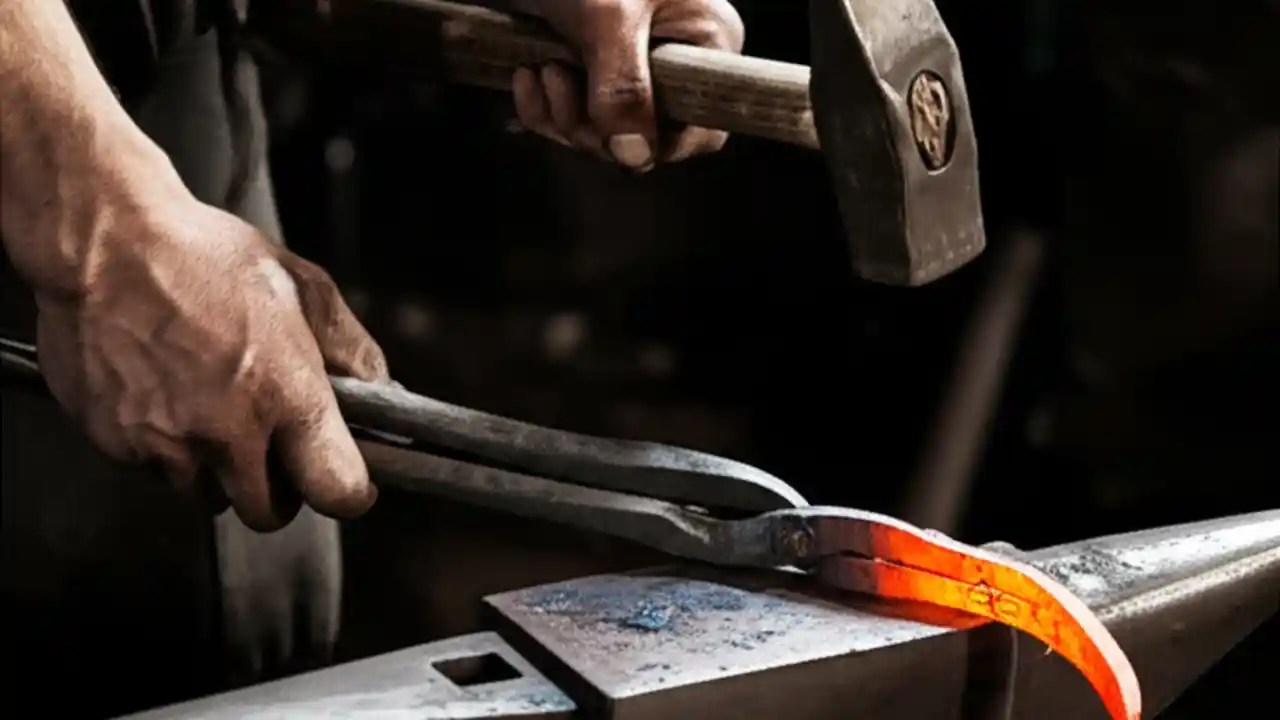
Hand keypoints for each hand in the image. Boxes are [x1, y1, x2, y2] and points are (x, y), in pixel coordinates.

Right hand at [32, 191, 387, 531]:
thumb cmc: (202, 255)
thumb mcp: (302, 286)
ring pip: (206, 496)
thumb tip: (379, 390)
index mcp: (285, 395)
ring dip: (217, 471)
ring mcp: (167, 444)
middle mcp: (228, 432)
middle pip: (267, 514)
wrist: (101, 241)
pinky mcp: (117, 444)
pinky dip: (166, 448)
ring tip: (210, 409)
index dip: (348, 493)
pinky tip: (165, 395)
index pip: (336, 490)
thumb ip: (349, 349)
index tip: (346, 483)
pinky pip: (154, 470)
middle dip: (277, 492)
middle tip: (273, 452)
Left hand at [510, 0, 744, 171]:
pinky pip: (571, 115)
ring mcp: (629, 65)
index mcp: (706, 41)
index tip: (616, 131)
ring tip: (542, 70)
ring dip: (561, 115)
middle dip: (592, 126)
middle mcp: (674, 58)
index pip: (702, 128)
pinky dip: (543, 106)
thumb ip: (625, 89)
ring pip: (601, 132)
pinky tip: (527, 75)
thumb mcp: (608, 20)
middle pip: (643, 137)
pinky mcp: (586, 67)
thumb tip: (633, 155)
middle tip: (561, 81)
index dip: (657, 143)